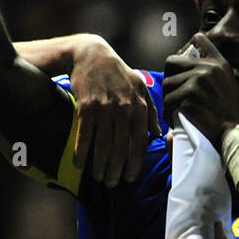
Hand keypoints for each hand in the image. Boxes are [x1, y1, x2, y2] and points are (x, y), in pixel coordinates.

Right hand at [69, 37, 160, 185]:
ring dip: (99, 165)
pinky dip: (81, 152)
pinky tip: (80, 164)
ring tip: (99, 177)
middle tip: (112, 183)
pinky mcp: (85, 107)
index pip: (140, 142)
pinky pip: (84, 135)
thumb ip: (150, 112)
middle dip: (116, 169)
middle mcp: (123, 109)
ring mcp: (103, 108)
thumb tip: (158, 135)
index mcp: (139, 107)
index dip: (135, 163)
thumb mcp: (140, 87)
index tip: (130, 178)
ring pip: (102, 145)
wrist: (92, 55)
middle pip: (120, 148)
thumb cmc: (119, 73)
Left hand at [162, 32, 238, 147]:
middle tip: (174, 94)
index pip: (198, 39)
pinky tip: (176, 119)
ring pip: (167, 84)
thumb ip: (210, 71)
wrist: (235, 134)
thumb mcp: (227, 83)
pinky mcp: (189, 96)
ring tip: (177, 110)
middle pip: (171, 61)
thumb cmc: (230, 113)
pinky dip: (169, 113)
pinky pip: (168, 101)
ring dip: (168, 99)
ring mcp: (198, 81)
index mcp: (219, 63)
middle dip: (169, 78)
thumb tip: (186, 61)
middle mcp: (208, 68)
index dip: (185, 50)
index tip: (183, 67)